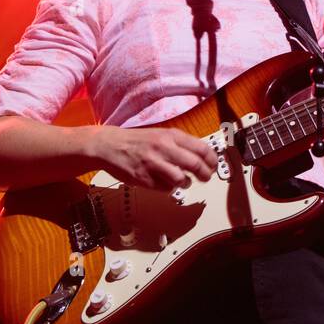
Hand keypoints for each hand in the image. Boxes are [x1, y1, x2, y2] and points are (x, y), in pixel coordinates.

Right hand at [91, 126, 217, 190]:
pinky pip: (165, 188)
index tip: (213, 166)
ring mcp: (153, 164)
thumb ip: (181, 144)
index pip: (202, 148)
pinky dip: (168, 187)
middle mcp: (164, 148)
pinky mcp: (144, 178)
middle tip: (205, 178)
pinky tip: (164, 182)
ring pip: (181, 179)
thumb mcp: (162, 135)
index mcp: (171, 136)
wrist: (110, 145)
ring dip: (186, 183)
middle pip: (195, 164)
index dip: (212, 160)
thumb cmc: (138, 141)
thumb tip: (203, 156)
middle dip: (205, 174)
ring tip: (184, 181)